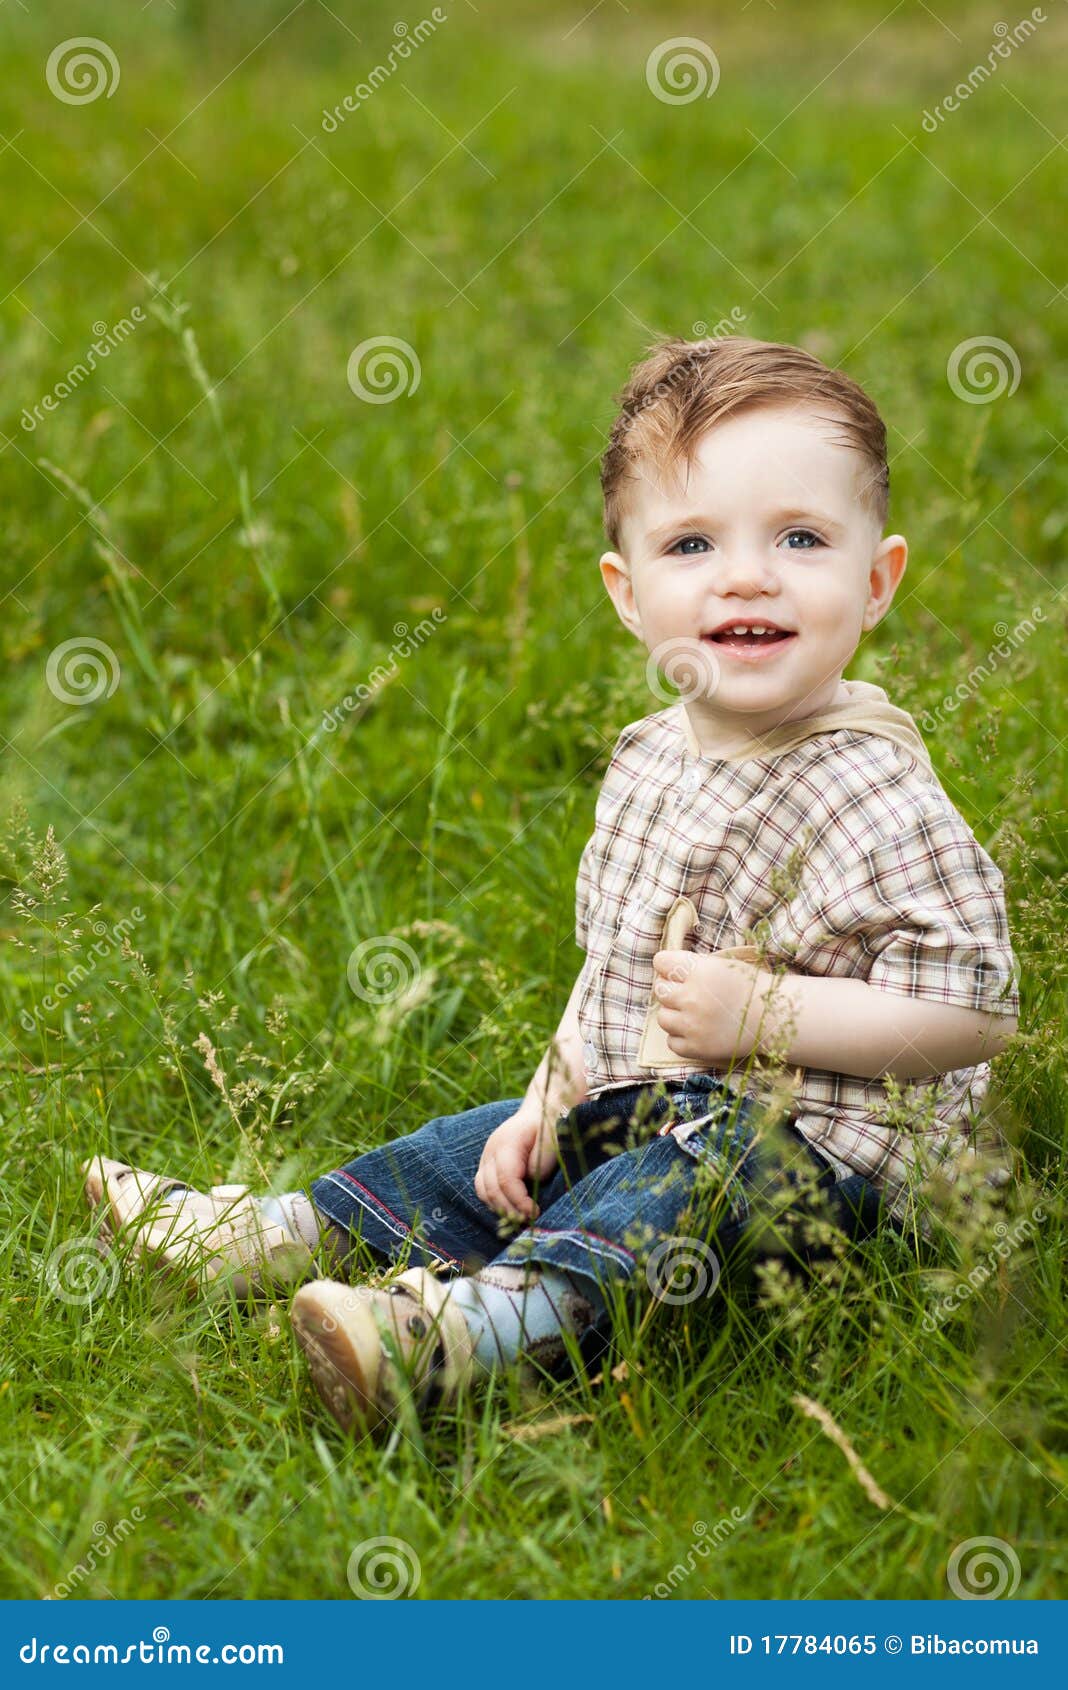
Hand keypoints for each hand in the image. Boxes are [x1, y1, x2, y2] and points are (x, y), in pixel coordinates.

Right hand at [474, 1109, 560, 1222]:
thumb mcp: (552, 1139)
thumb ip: (542, 1160)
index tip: (535, 1212)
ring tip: (520, 1218)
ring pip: (483, 1191)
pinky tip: (512, 1209)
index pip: (506, 1179)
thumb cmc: (548, 1126)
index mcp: (507, 1143)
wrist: (539, 1111)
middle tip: (529, 1220)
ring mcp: (486, 1158)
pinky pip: (484, 1189)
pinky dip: (496, 1202)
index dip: (519, 1200)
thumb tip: (532, 1182)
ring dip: (500, 1208)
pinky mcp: (487, 1165)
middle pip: (491, 1189)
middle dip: (509, 1209)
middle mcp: (491, 1151)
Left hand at [652, 949, 768, 1066]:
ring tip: (694, 1014)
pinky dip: (682, 1037)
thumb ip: (692, 965)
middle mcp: (693, 998)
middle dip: (671, 990)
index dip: (667, 966)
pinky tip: (698, 1031)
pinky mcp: (696, 1048)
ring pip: (662, 1017)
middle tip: (689, 993)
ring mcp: (693, 1025)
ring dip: (674, 1014)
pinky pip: (672, 1041)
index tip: (677, 971)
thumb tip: (663, 968)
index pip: (660, 963)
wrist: (773, 1018)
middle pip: (659, 990)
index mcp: (700, 972)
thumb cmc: (748, 987)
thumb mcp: (721, 965)